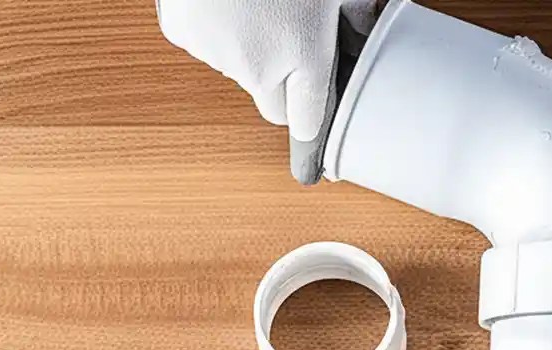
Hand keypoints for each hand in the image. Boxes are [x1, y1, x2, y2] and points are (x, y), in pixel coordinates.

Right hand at [157, 0, 380, 184]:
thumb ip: (356, 12)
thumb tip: (370, 30)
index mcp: (304, 58)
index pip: (308, 124)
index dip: (312, 124)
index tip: (317, 134)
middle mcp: (259, 68)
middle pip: (271, 106)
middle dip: (282, 88)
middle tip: (289, 46)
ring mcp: (216, 54)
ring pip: (238, 72)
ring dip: (248, 52)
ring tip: (257, 7)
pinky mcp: (181, 34)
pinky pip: (205, 44)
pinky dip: (215, 29)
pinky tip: (226, 0)